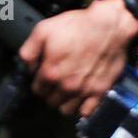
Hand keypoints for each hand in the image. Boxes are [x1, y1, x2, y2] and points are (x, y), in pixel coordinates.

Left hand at [18, 0, 137, 117]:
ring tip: (67, 91)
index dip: (39, 82)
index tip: (44, 76)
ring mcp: (84, 90)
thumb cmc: (79, 26)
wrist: (109, 26)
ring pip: (66, 110)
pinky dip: (82, 108)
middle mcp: (66, 86)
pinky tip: (82, 98)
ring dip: (65, 102)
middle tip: (56, 82)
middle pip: (50, 101)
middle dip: (51, 93)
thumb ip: (29, 51)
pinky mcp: (100, 91)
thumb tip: (27, 66)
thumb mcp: (44, 29)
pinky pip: (87, 112)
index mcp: (50, 72)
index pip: (37, 89)